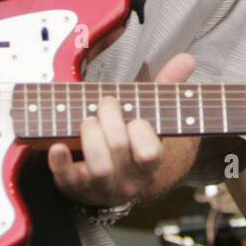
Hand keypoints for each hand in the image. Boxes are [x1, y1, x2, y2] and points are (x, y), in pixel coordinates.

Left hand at [49, 52, 196, 206]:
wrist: (106, 181)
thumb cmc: (128, 142)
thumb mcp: (148, 118)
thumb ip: (167, 88)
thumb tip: (187, 59)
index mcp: (148, 166)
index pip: (150, 152)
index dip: (140, 130)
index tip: (134, 118)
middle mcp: (127, 181)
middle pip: (119, 148)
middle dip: (109, 118)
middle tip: (105, 104)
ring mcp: (100, 187)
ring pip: (99, 167)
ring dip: (90, 136)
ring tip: (87, 121)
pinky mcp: (73, 187)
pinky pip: (66, 178)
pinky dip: (60, 161)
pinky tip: (58, 146)